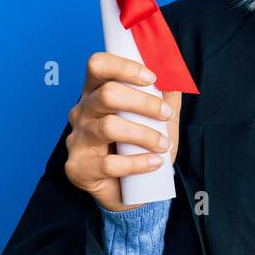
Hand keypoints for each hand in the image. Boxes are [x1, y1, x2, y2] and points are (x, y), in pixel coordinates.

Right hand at [64, 52, 181, 212]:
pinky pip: (110, 163)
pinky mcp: (78, 167)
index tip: (151, 78)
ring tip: (164, 144)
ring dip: (145, 134)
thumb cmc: (138, 145)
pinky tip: (154, 163)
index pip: (98, 65)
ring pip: (109, 127)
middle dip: (144, 103)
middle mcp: (82, 112)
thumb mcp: (156, 118)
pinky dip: (139, 163)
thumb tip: (177, 74)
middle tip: (165, 114)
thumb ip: (165, 95)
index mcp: (96, 92)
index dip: (124, 66)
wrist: (127, 189)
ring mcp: (77, 139)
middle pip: (107, 94)